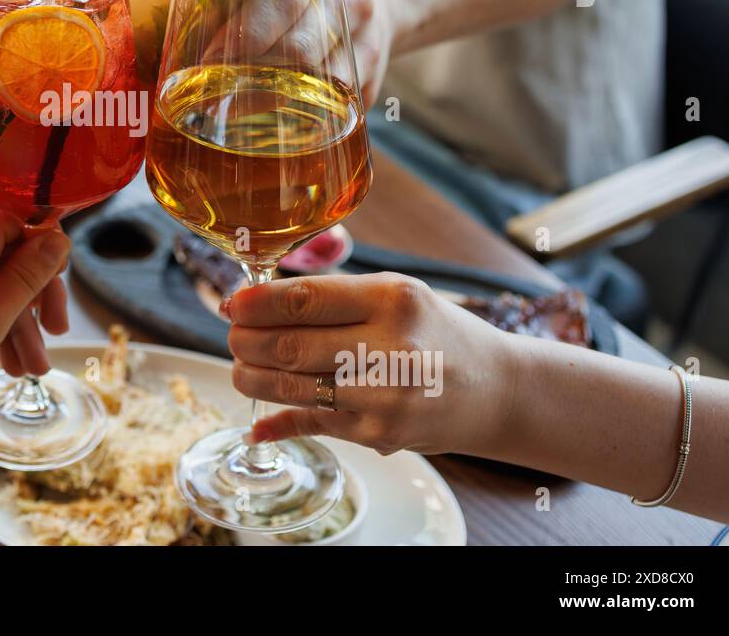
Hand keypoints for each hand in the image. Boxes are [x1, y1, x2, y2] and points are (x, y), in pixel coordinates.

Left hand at [0, 201, 70, 415]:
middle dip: (33, 295)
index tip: (59, 288)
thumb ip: (29, 276)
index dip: (47, 247)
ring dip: (11, 316)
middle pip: (6, 247)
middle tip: (55, 336)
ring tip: (29, 369)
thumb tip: (60, 240)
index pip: (21, 213)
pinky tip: (2, 357)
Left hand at [200, 0, 393, 108]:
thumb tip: (186, 46)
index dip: (245, 33)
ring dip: (279, 99)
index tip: (212, 62)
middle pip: (300, 48)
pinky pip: (340, 100)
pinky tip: (282, 117)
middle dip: (255, 77)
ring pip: (322, 80)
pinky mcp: (374, 70)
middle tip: (220, 97)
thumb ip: (233, 5)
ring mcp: (365, 35)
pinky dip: (308, 112)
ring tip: (242, 110)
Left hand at [224, 272, 516, 455]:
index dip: (256, 304)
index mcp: (393, 299)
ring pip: (292, 386)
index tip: (233, 304)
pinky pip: (312, 424)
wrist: (496, 390)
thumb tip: (255, 305)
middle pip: (290, 345)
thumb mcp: (397, 295)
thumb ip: (333, 296)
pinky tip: (258, 421)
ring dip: (252, 377)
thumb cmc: (437, 333)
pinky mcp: (379, 435)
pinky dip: (278, 421)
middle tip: (233, 336)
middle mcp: (391, 347)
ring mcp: (384, 397)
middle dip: (246, 341)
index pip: (304, 299)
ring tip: (241, 366)